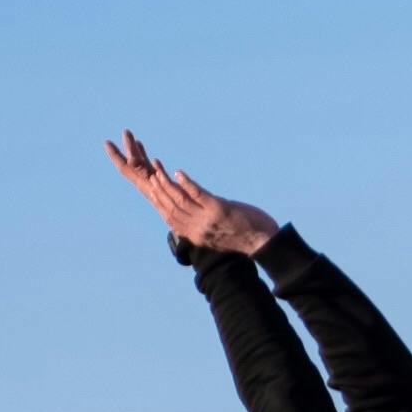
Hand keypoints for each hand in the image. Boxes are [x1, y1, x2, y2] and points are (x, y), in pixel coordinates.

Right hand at [107, 133, 278, 255]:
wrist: (265, 244)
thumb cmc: (244, 237)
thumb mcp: (217, 233)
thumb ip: (202, 224)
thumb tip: (194, 215)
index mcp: (193, 234)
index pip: (166, 213)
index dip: (155, 197)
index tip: (147, 183)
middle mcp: (195, 228)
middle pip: (167, 205)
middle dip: (154, 186)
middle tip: (147, 170)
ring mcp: (206, 219)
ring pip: (178, 199)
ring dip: (166, 182)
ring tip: (156, 167)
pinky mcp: (218, 210)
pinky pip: (198, 195)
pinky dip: (187, 183)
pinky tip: (179, 172)